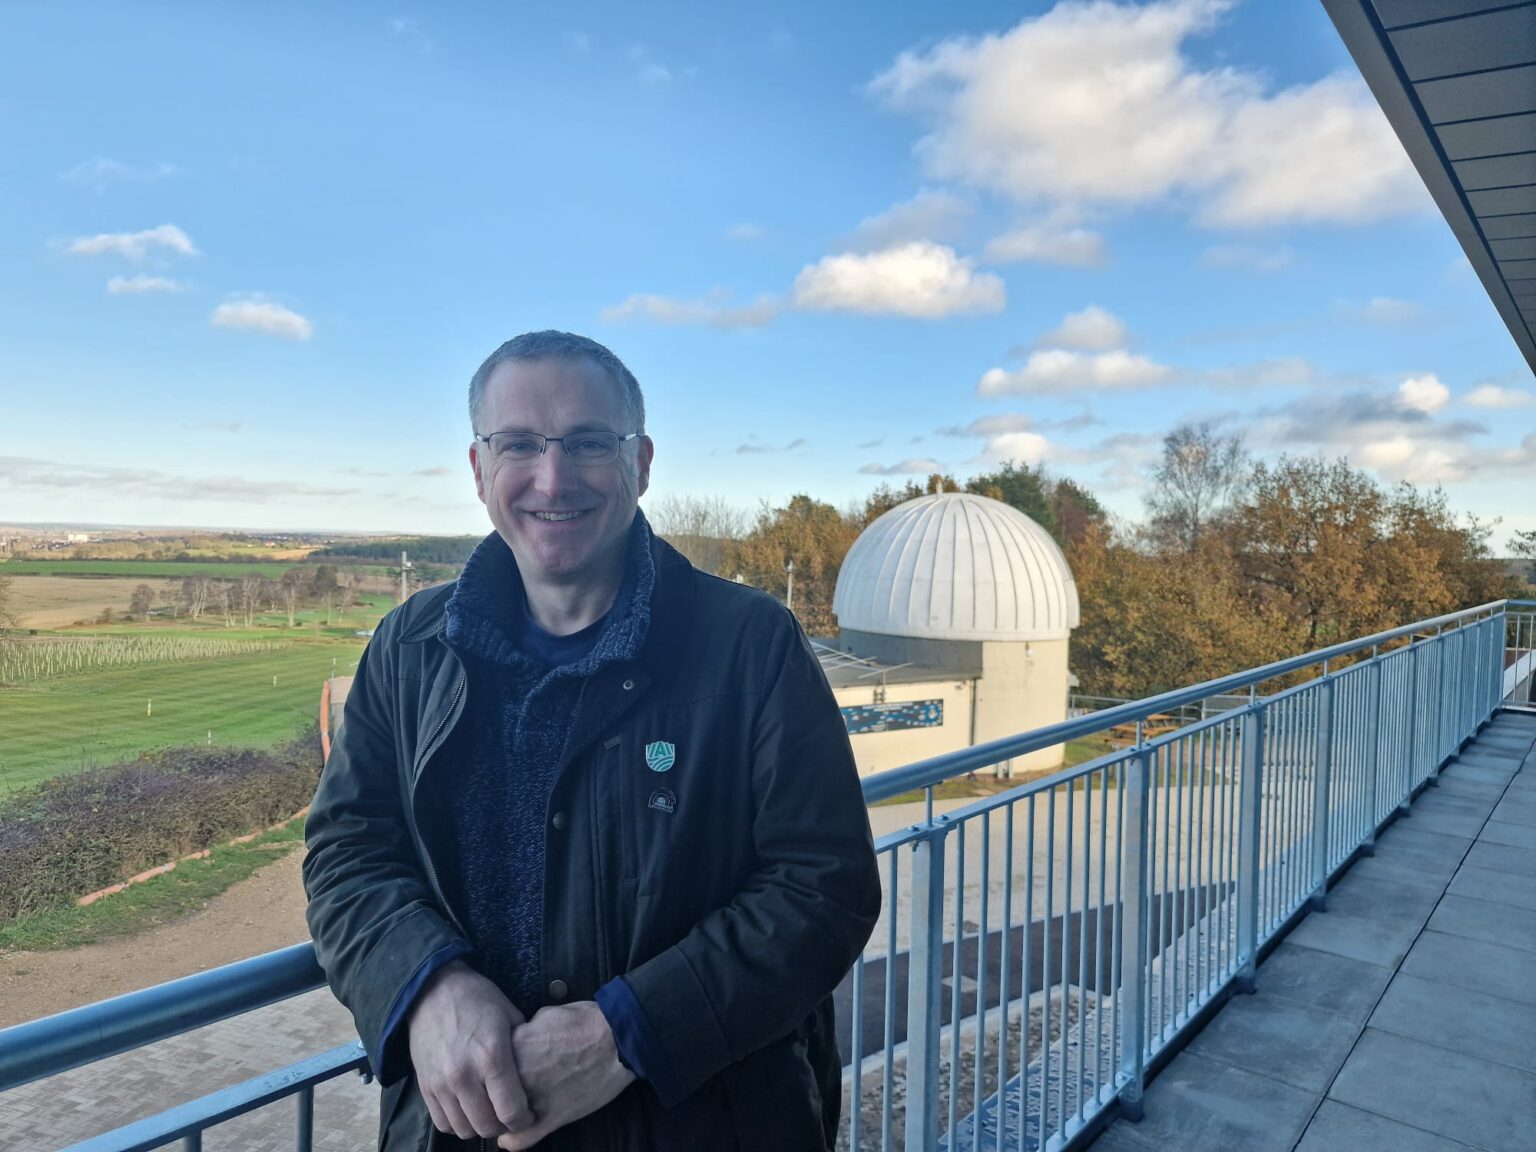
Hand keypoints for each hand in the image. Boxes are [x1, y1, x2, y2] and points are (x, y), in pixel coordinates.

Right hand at [407, 960, 534, 1141]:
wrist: (433, 990)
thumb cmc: (479, 999)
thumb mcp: (510, 1016)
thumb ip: (523, 1050)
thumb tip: (538, 1076)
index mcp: (491, 1056)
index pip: (511, 1111)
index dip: (524, 1120)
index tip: (529, 1114)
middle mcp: (464, 1075)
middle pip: (488, 1127)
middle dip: (504, 1126)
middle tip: (510, 1115)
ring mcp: (441, 1083)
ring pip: (464, 1129)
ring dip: (480, 1126)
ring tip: (490, 1112)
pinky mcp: (425, 1086)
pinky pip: (443, 1123)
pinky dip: (458, 1123)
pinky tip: (469, 1109)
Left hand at [496, 1002, 635, 1150]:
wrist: (618, 1040)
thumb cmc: (586, 1022)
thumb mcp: (546, 1015)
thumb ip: (525, 1033)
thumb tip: (519, 1042)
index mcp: (514, 1047)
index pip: (487, 1063)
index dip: (494, 1065)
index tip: (501, 1066)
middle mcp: (518, 1076)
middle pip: (490, 1092)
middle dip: (495, 1091)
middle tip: (506, 1088)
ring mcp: (534, 1099)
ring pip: (501, 1118)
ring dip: (502, 1115)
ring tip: (507, 1112)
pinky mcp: (553, 1118)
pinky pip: (521, 1139)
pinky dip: (513, 1140)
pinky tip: (511, 1137)